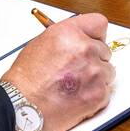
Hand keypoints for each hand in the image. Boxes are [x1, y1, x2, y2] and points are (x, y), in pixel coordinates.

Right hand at [1, 13, 114, 130]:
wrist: (22, 107)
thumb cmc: (25, 80)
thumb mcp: (40, 44)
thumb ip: (66, 39)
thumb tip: (79, 40)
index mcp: (69, 33)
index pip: (99, 24)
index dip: (96, 35)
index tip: (93, 42)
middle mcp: (84, 49)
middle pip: (105, 51)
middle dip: (94, 60)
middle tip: (77, 71)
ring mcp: (94, 72)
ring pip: (108, 72)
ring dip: (96, 78)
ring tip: (74, 87)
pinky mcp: (99, 93)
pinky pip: (106, 91)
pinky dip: (95, 96)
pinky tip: (76, 98)